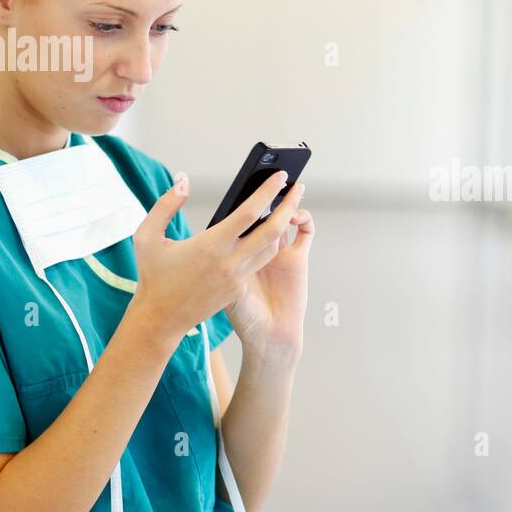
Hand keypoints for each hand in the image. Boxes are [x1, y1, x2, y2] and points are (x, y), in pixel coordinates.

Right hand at [130, 170, 295, 344]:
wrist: (160, 319)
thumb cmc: (152, 275)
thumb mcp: (148, 236)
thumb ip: (166, 205)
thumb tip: (183, 182)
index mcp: (210, 245)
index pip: (249, 213)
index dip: (268, 192)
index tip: (280, 176)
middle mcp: (229, 262)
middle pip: (273, 230)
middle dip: (290, 206)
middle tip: (298, 188)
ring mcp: (237, 279)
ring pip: (270, 248)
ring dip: (281, 227)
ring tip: (286, 208)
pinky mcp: (238, 290)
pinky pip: (258, 263)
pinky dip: (265, 246)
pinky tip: (265, 232)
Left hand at [223, 179, 312, 369]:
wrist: (268, 339)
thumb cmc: (242, 319)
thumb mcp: (217, 286)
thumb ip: (214, 267)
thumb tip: (206, 243)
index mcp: (237, 254)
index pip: (239, 219)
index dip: (242, 201)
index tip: (241, 183)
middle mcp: (258, 250)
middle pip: (264, 213)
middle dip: (268, 193)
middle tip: (270, 172)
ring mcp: (280, 253)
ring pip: (284, 218)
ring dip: (287, 201)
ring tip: (287, 187)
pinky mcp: (299, 259)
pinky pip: (305, 232)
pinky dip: (304, 218)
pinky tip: (297, 212)